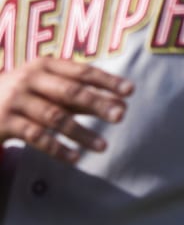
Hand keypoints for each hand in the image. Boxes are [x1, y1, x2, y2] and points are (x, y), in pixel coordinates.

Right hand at [0, 57, 131, 163]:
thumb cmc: (23, 95)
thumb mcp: (48, 88)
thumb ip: (80, 96)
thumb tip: (120, 104)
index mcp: (44, 66)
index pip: (81, 72)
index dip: (107, 80)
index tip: (130, 90)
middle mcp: (29, 79)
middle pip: (70, 91)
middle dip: (97, 103)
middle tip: (121, 116)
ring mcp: (15, 100)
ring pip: (55, 117)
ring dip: (81, 132)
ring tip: (103, 146)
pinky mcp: (5, 122)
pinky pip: (36, 136)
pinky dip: (57, 148)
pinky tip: (75, 158)